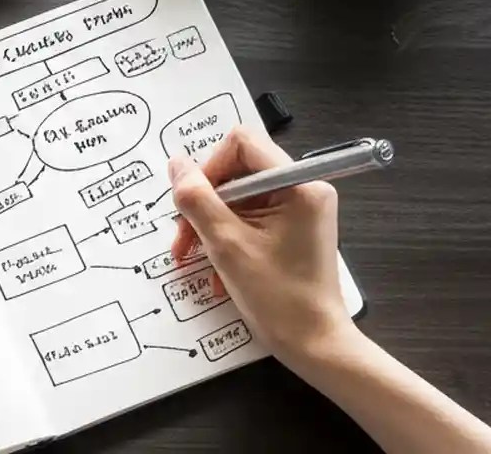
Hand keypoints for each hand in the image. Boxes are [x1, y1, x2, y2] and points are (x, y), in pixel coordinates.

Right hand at [168, 126, 355, 361]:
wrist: (316, 346)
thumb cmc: (278, 297)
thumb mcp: (226, 244)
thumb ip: (197, 199)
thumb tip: (175, 164)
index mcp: (298, 184)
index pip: (242, 143)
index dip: (209, 167)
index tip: (191, 203)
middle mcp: (304, 188)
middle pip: (238, 172)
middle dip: (205, 205)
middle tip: (184, 241)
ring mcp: (299, 210)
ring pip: (238, 199)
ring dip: (210, 227)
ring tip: (193, 259)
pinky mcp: (292, 229)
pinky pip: (250, 219)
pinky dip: (227, 239)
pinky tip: (217, 271)